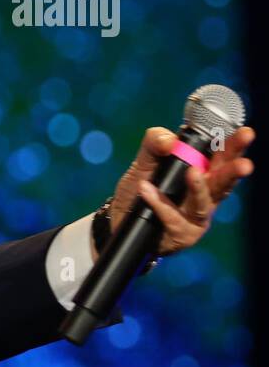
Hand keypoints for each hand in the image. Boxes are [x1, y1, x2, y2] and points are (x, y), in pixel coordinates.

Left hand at [104, 126, 254, 257]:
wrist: (119, 217)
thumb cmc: (141, 185)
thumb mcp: (145, 159)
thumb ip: (156, 142)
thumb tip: (170, 141)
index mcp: (204, 171)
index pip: (223, 157)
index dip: (235, 145)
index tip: (247, 133)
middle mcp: (206, 194)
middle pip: (223, 181)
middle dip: (235, 171)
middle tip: (245, 164)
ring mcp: (196, 216)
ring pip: (203, 202)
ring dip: (199, 187)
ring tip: (192, 172)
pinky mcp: (182, 233)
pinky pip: (173, 218)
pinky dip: (160, 204)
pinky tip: (146, 190)